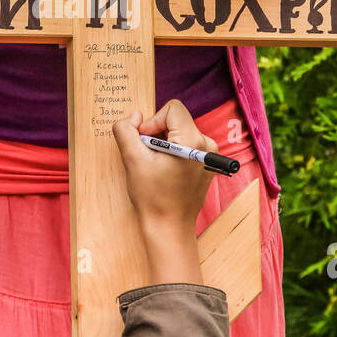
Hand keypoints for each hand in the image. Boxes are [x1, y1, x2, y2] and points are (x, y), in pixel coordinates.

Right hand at [112, 99, 217, 240]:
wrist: (169, 227)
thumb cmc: (152, 197)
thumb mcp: (133, 160)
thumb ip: (126, 130)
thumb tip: (134, 115)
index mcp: (193, 140)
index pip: (172, 109)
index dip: (152, 122)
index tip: (144, 142)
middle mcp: (207, 144)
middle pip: (176, 120)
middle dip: (157, 132)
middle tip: (148, 156)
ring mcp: (209, 154)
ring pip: (180, 131)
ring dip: (163, 142)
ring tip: (156, 165)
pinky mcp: (207, 163)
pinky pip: (187, 144)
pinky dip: (172, 151)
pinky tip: (165, 170)